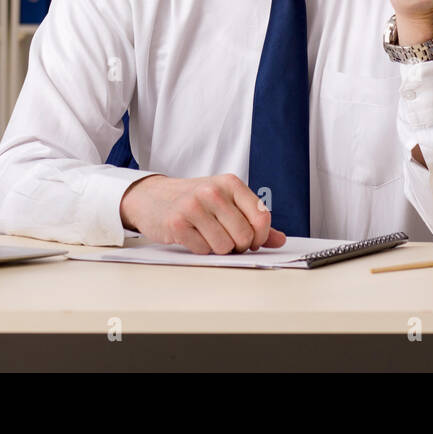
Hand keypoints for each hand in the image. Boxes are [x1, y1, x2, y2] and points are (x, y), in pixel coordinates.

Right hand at [118, 173, 286, 253]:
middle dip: (238, 246)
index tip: (252, 241)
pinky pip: (203, 250)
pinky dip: (200, 250)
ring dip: (218, 249)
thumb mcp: (226, 202)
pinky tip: (192, 237)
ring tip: (208, 236)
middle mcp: (213, 191)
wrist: (152, 197)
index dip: (260, 237)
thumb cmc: (194, 200)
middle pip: (244, 236)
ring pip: (224, 246)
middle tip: (226, 239)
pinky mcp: (177, 223)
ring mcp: (194, 206)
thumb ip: (254, 220)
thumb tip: (280, 240)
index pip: (261, 218)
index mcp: (231, 183)